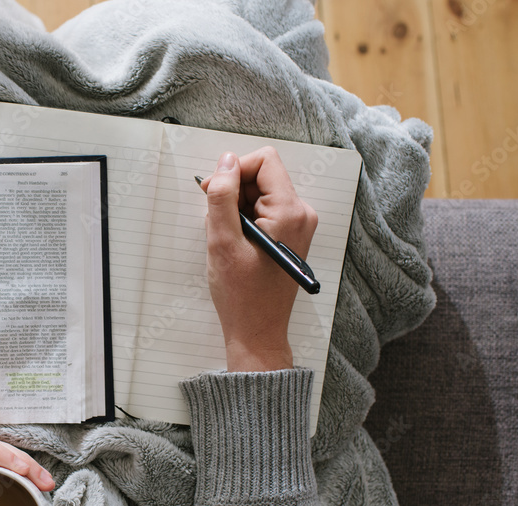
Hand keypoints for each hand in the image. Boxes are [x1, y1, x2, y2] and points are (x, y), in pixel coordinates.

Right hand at [198, 148, 317, 371]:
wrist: (257, 332)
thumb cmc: (242, 295)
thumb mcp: (222, 242)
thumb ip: (222, 197)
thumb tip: (225, 162)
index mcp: (290, 211)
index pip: (264, 161)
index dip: (235, 171)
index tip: (215, 194)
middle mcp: (301, 214)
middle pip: (262, 176)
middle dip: (234, 194)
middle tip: (219, 225)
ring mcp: (298, 225)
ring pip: (260, 194)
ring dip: (237, 210)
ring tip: (229, 241)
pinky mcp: (290, 235)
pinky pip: (264, 211)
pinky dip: (244, 221)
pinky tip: (236, 246)